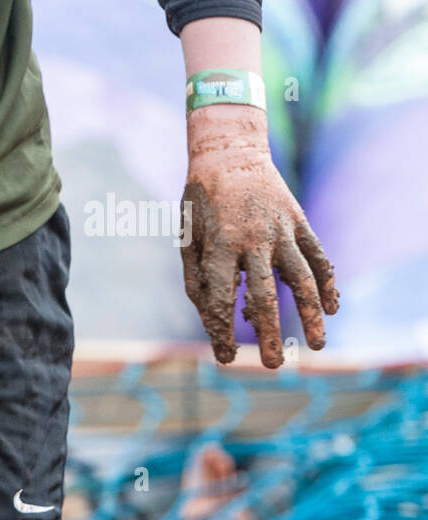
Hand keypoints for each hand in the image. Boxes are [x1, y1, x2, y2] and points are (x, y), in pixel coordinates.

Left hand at [179, 144, 338, 368]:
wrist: (228, 153)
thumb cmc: (202, 201)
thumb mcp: (187, 236)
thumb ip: (197, 279)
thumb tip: (210, 318)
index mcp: (219, 243)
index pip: (221, 297)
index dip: (222, 330)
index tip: (226, 356)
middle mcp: (252, 239)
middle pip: (264, 295)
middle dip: (268, 333)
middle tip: (270, 365)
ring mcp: (280, 230)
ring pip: (302, 279)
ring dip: (311, 315)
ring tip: (316, 345)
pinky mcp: (298, 222)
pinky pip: (318, 256)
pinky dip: (327, 282)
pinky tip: (332, 307)